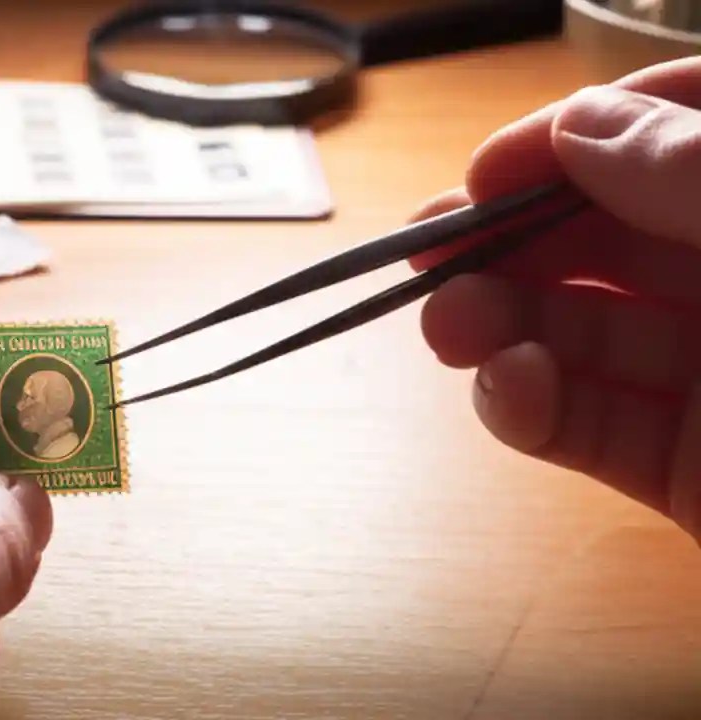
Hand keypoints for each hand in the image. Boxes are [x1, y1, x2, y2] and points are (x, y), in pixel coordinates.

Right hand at [411, 57, 700, 540]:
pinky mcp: (685, 472)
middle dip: (513, 239)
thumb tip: (585, 130)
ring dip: (499, 324)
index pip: (682, 132)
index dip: (582, 135)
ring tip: (451, 328)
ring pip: (581, 332)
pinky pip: (585, 425)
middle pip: (610, 236)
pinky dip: (527, 408)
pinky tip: (511, 393)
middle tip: (434, 249)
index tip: (496, 166)